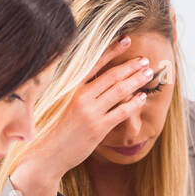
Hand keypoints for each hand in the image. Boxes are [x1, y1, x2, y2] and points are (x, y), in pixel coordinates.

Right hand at [9, 36, 155, 195]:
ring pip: (119, 91)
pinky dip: (133, 103)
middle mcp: (80, 96)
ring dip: (136, 80)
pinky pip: (121, 112)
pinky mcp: (97, 128)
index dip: (112, 50)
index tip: (126, 40)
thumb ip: (78, 93)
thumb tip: (97, 83)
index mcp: (71, 88)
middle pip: (111, 75)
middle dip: (130, 66)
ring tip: (148, 73)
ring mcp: (90, 112)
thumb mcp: (62, 105)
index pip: (95, 63)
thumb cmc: (55, 130)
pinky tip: (142, 98)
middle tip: (145, 60)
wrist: (46, 155)